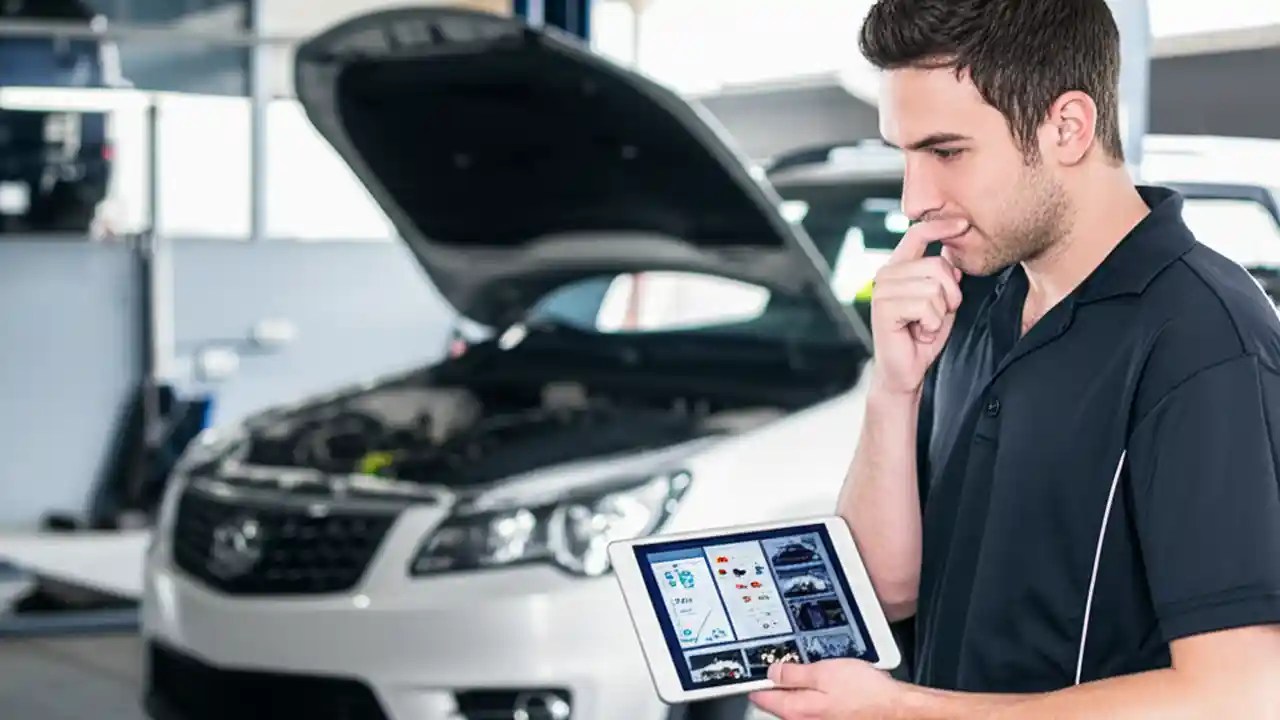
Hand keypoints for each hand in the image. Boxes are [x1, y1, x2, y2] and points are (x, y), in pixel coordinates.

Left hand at [749, 659, 913, 719]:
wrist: (895, 709)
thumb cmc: (864, 692)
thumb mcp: (824, 672)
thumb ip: (794, 673)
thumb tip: (771, 671)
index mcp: (795, 710)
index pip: (762, 696)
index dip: (756, 678)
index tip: (755, 665)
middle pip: (778, 702)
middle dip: (778, 682)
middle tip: (784, 660)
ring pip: (796, 703)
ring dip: (797, 687)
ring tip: (809, 668)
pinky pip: (813, 706)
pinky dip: (813, 693)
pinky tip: (825, 682)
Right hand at [869, 219, 967, 395]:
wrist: (905, 371)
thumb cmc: (923, 337)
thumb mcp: (943, 302)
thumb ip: (946, 278)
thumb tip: (952, 254)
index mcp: (898, 268)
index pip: (917, 234)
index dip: (941, 226)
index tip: (963, 224)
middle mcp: (886, 274)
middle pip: (936, 265)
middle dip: (950, 293)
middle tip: (938, 314)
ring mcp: (883, 290)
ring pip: (934, 287)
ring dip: (940, 312)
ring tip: (926, 325)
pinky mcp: (884, 308)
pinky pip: (926, 306)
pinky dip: (932, 324)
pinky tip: (919, 333)